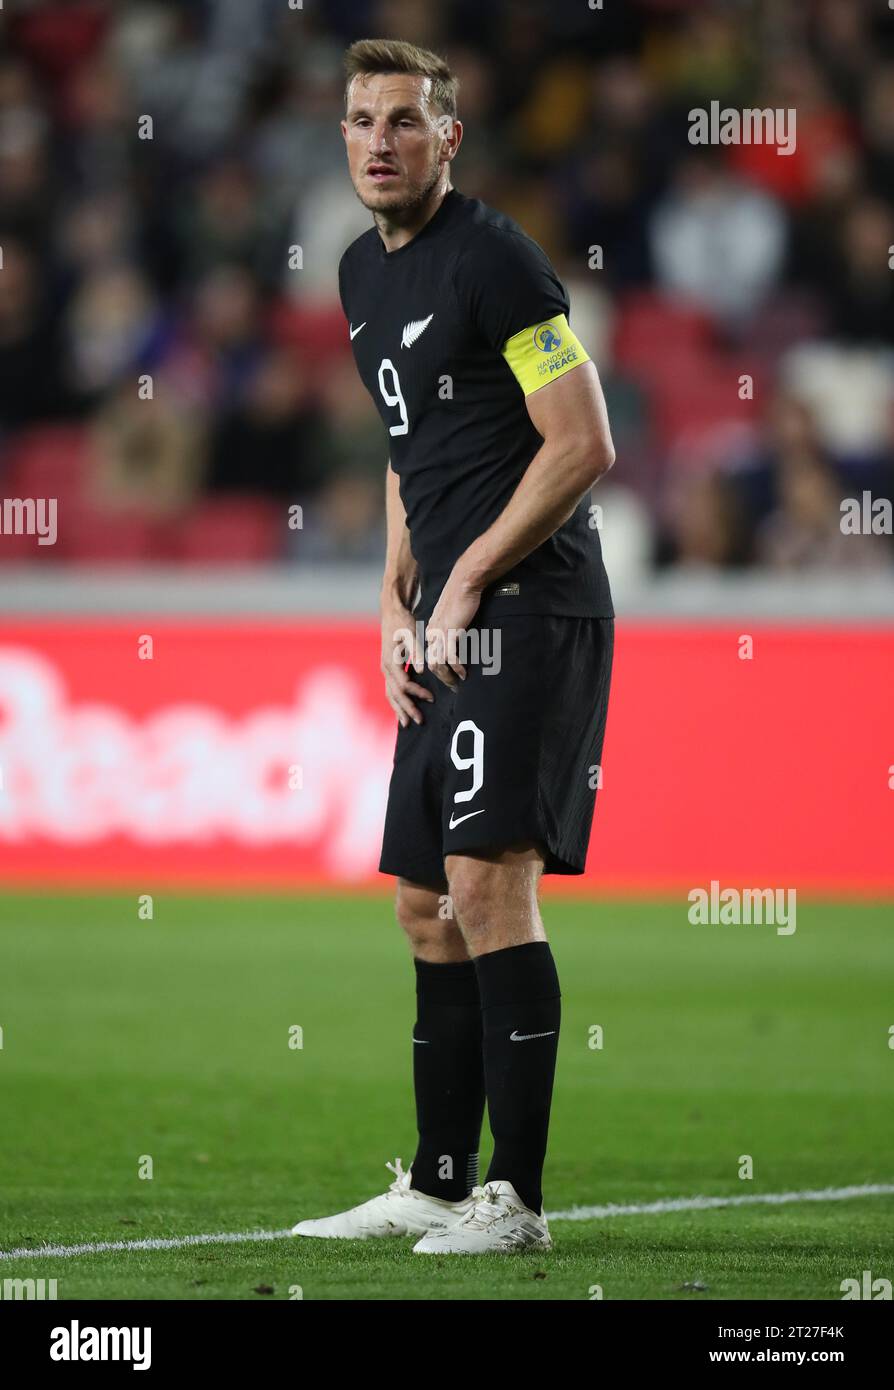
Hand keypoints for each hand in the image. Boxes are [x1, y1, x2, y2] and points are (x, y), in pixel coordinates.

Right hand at [381, 603, 433, 727]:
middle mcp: (386, 668)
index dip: (418, 693)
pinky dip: (396, 701)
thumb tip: (421, 670)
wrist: (392, 612)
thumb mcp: (410, 633)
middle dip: (407, 709)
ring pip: (390, 694)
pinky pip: (391, 689)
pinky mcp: (389, 668)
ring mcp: (385, 669)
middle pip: (395, 694)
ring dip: (399, 709)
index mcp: (391, 661)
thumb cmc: (402, 622)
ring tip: (406, 723)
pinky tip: (401, 709)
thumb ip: (416, 652)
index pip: (404, 684)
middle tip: (419, 721)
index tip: (432, 698)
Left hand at [426, 570, 482, 687]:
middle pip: (431, 663)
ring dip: (447, 676)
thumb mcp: (451, 615)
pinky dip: (457, 667)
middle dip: (441, 678)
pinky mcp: (450, 632)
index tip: (448, 678)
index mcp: (432, 630)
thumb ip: (450, 627)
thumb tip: (455, 637)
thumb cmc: (461, 597)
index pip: (429, 655)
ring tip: (458, 683)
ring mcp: (440, 634)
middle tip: (453, 687)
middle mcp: (433, 634)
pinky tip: (464, 673)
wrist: (463, 584)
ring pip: (438, 663)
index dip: (437, 669)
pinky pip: (451, 657)